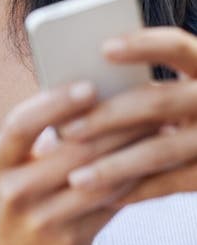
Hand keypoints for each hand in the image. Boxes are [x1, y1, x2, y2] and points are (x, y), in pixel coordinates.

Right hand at [0, 81, 146, 244]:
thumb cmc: (18, 201)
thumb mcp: (13, 168)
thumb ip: (42, 139)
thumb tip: (93, 98)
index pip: (21, 124)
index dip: (54, 103)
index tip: (88, 86)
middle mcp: (13, 190)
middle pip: (70, 151)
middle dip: (113, 124)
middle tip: (144, 102)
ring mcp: (40, 218)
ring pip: (96, 179)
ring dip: (131, 151)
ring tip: (156, 129)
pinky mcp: (68, 240)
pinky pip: (108, 205)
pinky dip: (133, 182)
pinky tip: (150, 165)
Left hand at [54, 26, 196, 207]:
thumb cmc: (174, 112)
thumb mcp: (171, 92)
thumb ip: (136, 86)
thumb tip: (68, 91)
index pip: (177, 46)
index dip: (143, 46)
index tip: (104, 48)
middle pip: (158, 102)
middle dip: (108, 117)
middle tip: (66, 131)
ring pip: (161, 149)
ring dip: (114, 165)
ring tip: (74, 179)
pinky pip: (172, 183)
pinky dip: (136, 190)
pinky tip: (104, 198)